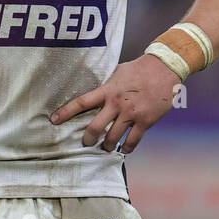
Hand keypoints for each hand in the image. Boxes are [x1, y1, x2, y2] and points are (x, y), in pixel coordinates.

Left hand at [49, 54, 182, 153]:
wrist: (164, 69)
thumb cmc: (140, 68)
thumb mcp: (118, 72)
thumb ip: (107, 85)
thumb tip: (96, 92)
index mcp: (107, 90)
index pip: (81, 102)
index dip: (65, 112)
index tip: (54, 120)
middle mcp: (116, 104)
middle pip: (95, 127)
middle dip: (88, 139)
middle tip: (86, 143)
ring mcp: (131, 114)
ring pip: (113, 138)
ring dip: (107, 146)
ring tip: (105, 147)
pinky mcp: (146, 121)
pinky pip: (133, 141)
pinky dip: (126, 148)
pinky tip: (123, 150)